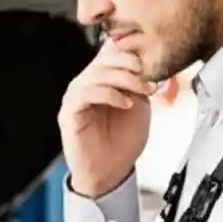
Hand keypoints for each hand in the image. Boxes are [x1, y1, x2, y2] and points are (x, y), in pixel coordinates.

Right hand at [59, 40, 155, 197]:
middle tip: (148, 74)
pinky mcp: (69, 112)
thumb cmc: (123, 141)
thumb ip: (141, 83)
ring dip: (124, 78)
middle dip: (130, 62)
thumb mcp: (140, 105)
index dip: (130, 49)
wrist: (111, 172)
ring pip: (96, 73)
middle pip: (104, 58)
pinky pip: (86, 93)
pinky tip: (126, 103)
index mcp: (102, 79)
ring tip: (142, 90)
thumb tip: (152, 64)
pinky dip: (109, 94)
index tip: (152, 58)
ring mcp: (76, 96)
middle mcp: (86, 83)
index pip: (110, 51)